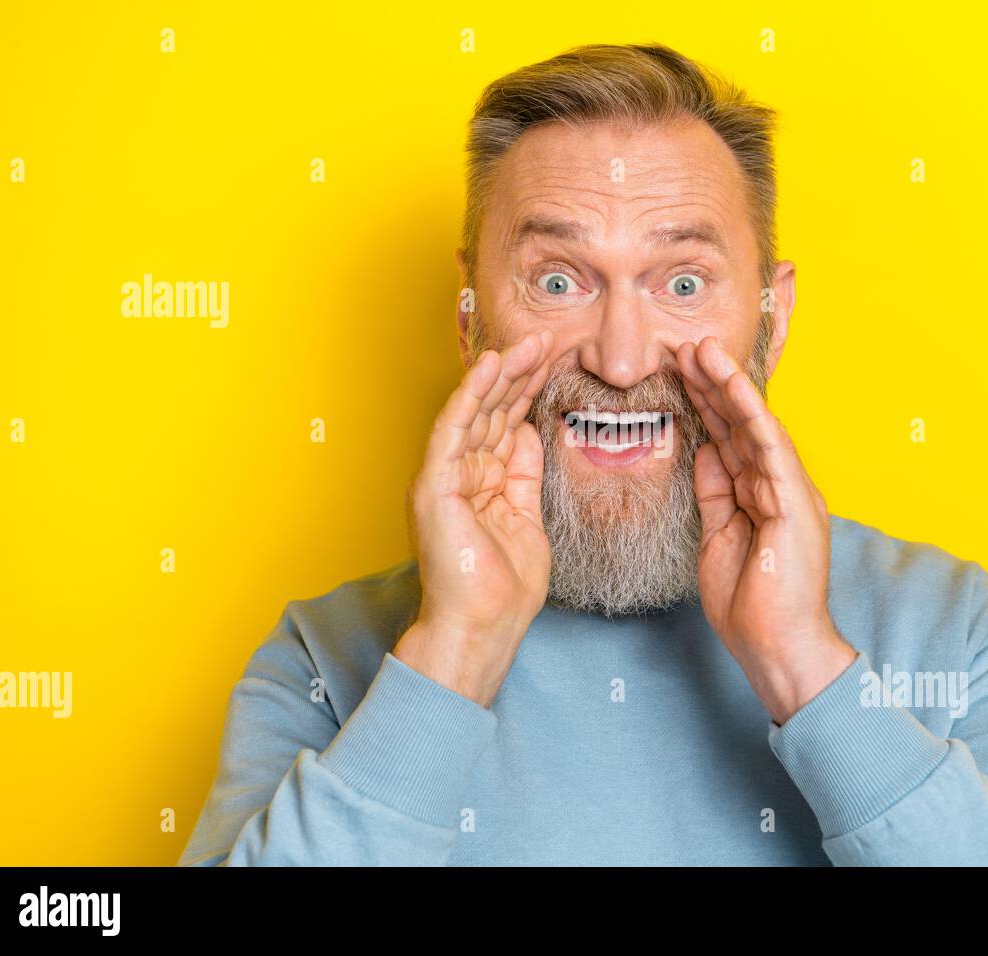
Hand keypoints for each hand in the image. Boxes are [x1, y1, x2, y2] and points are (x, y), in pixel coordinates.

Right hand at [393, 330, 554, 706]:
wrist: (482, 628)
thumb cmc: (504, 589)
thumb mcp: (526, 518)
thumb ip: (524, 475)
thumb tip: (530, 433)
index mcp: (480, 483)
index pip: (506, 425)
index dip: (528, 391)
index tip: (554, 360)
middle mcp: (458, 475)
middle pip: (492, 413)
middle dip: (519, 374)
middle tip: (545, 338)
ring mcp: (443, 478)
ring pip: (474, 413)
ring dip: (501, 375)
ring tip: (527, 343)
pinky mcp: (433, 486)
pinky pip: (454, 430)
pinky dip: (471, 396)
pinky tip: (491, 368)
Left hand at [676, 336, 856, 724]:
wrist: (779, 650)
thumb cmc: (751, 605)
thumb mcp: (718, 538)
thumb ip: (716, 493)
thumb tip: (705, 451)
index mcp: (761, 494)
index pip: (728, 437)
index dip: (703, 401)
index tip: (676, 370)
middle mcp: (780, 485)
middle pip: (740, 423)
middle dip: (711, 382)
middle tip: (682, 344)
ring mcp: (791, 492)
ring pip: (755, 425)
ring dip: (728, 385)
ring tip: (700, 350)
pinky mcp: (795, 503)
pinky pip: (770, 448)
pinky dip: (750, 413)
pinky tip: (731, 385)